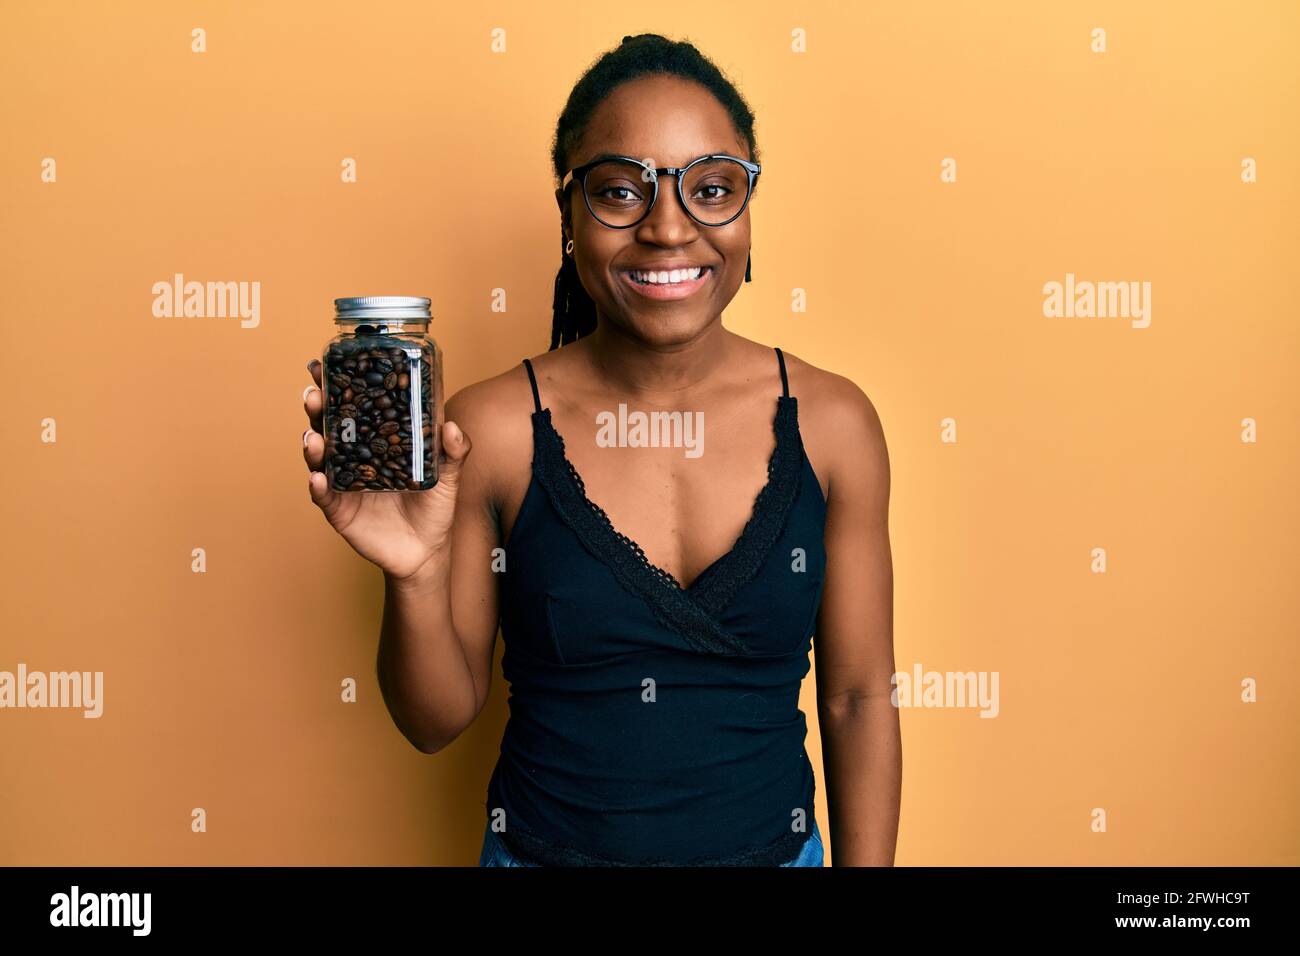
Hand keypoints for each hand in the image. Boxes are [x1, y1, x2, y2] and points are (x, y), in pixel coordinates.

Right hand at [301, 357, 470, 581]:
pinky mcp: (340, 510)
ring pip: (320, 459)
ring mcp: (343, 483)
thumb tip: (451, 427)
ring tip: (313, 435)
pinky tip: (318, 478)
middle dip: (317, 409)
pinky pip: (325, 497)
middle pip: (329, 426)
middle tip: (313, 394)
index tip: (324, 366)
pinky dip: (319, 487)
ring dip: (313, 445)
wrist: (426, 551)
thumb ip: (453, 452)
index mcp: (376, 440)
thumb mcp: (449, 476)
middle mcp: (354, 457)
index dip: (337, 387)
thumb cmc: (434, 507)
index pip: (353, 408)